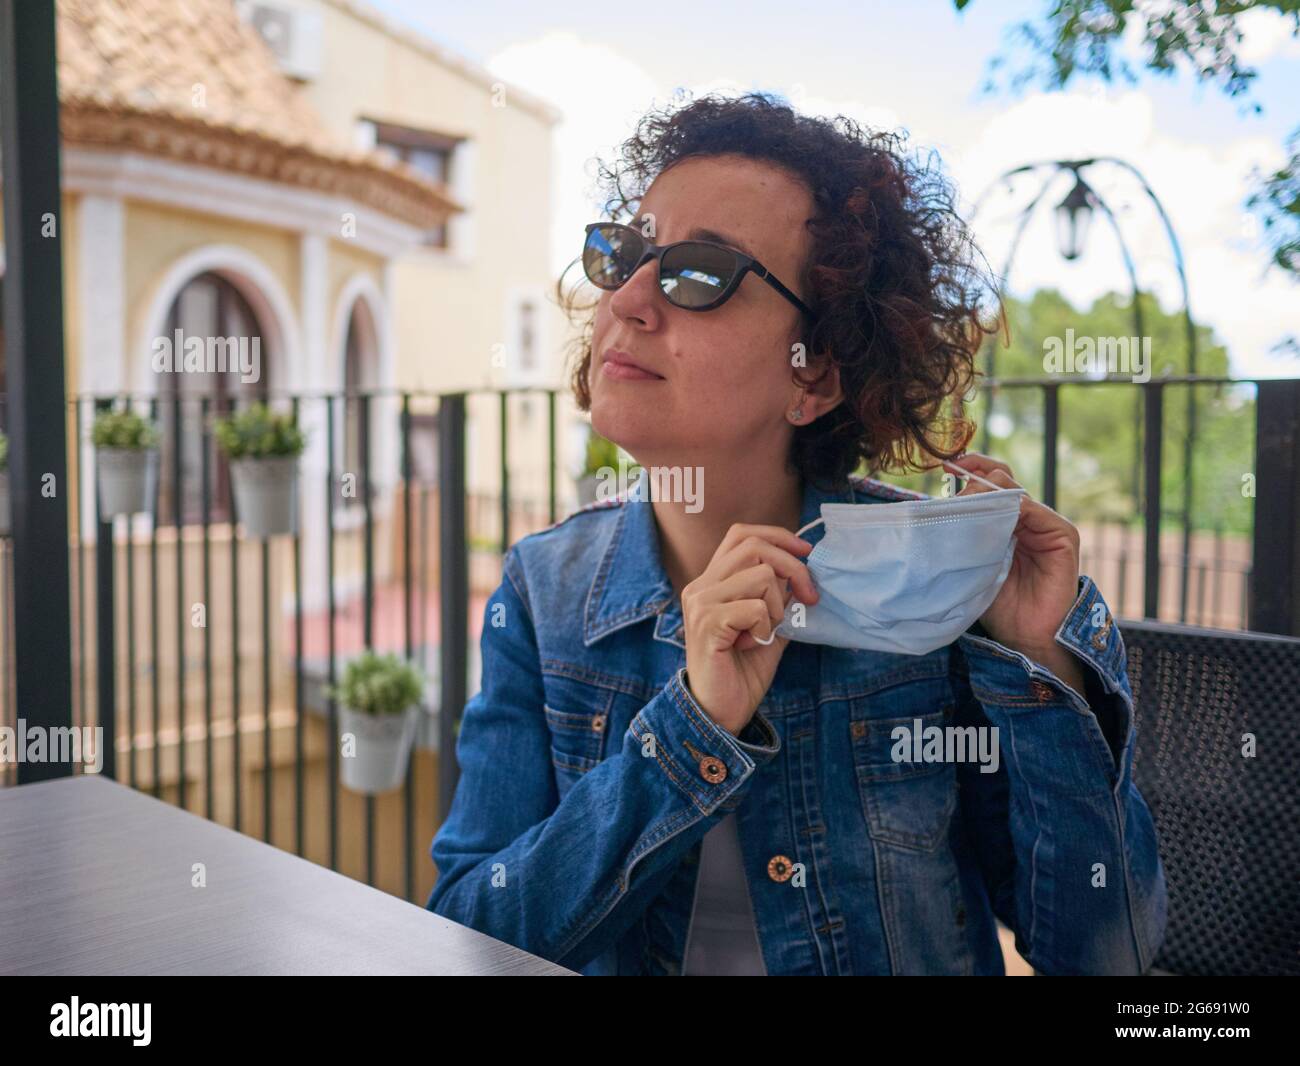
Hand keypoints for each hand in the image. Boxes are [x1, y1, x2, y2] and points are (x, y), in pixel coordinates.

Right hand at [680, 524, 818, 735]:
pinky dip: (766, 629)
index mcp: (712, 582)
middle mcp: (700, 586)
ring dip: (777, 609)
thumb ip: (781, 599)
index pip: (741, 535)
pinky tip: (751, 646)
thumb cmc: (741, 672)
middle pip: (754, 547)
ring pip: (761, 577)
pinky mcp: (707, 622)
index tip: (806, 552)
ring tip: (763, 635)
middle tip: (809, 598)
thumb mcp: (769, 627)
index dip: (777, 536)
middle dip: (793, 568)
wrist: (719, 713)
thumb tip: (805, 574)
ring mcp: (700, 602)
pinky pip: (757, 608)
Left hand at [943, 453, 1085, 690]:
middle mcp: (1025, 517)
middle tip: (953, 480)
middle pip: (1000, 478)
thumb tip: (948, 502)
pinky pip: (1035, 511)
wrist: (1028, 635)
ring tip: (968, 506)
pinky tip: (995, 518)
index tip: (946, 465)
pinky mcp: (1062, 534)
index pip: (988, 481)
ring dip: (988, 494)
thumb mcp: (973, 562)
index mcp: (1003, 521)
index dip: (969, 469)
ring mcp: (1045, 523)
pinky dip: (1013, 509)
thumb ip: (965, 533)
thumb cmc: (998, 603)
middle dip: (975, 476)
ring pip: (1014, 491)